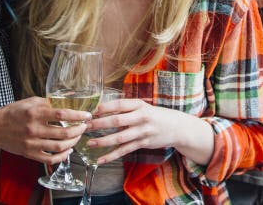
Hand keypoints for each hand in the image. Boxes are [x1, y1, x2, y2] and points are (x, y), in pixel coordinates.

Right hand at [0, 97, 88, 163]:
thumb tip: (68, 100)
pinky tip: (68, 150)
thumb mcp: (30, 101)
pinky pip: (50, 158)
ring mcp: (32, 143)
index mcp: (35, 113)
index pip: (62, 114)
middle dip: (79, 130)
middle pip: (64, 132)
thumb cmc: (13, 112)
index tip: (87, 115)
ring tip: (78, 136)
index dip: (78, 115)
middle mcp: (34, 129)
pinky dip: (62, 156)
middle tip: (84, 126)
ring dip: (73, 142)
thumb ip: (48, 102)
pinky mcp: (29, 154)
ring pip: (60, 146)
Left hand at [84, 99, 210, 164]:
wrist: (177, 127)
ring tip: (89, 143)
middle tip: (85, 126)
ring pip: (120, 137)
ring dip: (103, 141)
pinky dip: (112, 156)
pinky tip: (101, 159)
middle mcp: (141, 117)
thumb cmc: (155, 115)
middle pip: (117, 120)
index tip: (91, 111)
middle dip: (99, 123)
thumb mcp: (143, 107)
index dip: (104, 107)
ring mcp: (142, 131)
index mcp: (139, 105)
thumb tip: (102, 110)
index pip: (119, 104)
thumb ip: (126, 109)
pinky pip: (125, 150)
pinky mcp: (143, 143)